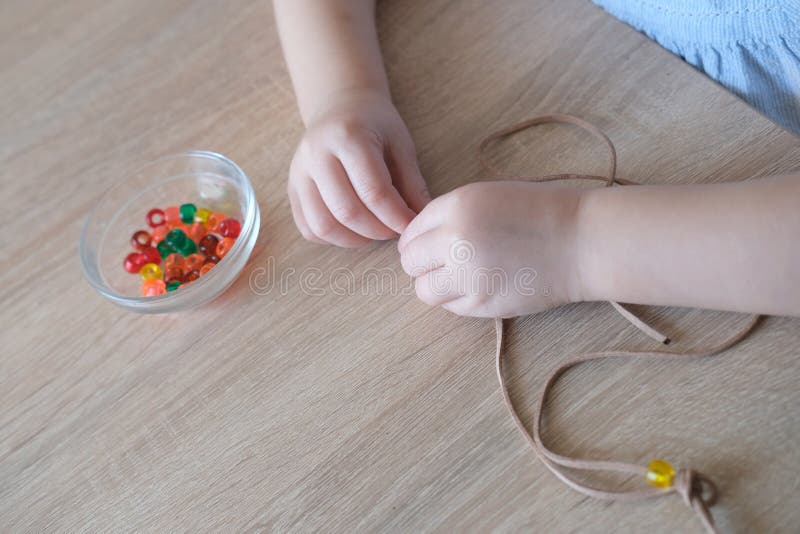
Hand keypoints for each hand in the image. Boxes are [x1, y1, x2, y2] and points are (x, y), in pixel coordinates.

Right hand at [288, 90, 430, 246]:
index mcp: (347, 137)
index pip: (373, 191)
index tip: (411, 226)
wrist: (340, 106)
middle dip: (377, 231)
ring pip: (323, 225)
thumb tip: (421, 219)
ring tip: (374, 232)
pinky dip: (333, 239)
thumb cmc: (375, 125)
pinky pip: (309, 228)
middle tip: (394, 230)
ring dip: (354, 240)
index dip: (396, 216)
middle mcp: (316, 154)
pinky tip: (353, 231)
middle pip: (346, 211)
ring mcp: (299, 173)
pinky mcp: (292, 189)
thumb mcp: (400, 144)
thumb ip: (412, 182)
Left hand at [398, 181, 584, 317]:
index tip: (430, 246)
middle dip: (422, 263)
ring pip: (424, 290)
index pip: (412, 229)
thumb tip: (422, 239)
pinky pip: (450, 307)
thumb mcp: (489, 196)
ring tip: (459, 278)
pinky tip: (480, 287)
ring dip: (436, 285)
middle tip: (443, 263)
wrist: (582, 241)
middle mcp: (455, 239)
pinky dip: (458, 300)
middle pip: (410, 261)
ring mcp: (467, 275)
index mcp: (457, 205)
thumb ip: (452, 214)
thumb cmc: (541, 213)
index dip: (419, 240)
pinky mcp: (482, 304)